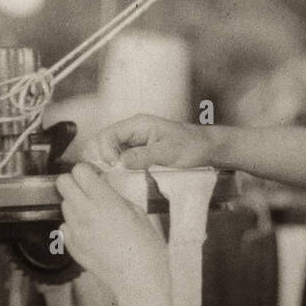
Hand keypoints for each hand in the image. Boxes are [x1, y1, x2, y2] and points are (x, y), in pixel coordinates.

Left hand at [56, 161, 168, 299]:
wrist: (139, 280)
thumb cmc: (146, 248)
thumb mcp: (138, 213)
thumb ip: (116, 197)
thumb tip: (104, 189)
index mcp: (104, 201)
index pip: (79, 170)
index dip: (87, 171)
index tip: (95, 177)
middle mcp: (85, 213)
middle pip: (62, 183)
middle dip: (74, 183)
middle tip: (88, 191)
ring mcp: (75, 231)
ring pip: (63, 205)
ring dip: (75, 205)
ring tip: (93, 215)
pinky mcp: (71, 246)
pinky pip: (64, 227)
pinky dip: (73, 226)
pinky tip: (89, 233)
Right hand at [81, 114, 215, 170]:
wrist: (206, 148)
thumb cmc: (191, 146)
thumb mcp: (168, 152)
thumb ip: (144, 156)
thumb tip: (121, 162)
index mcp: (137, 125)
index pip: (108, 134)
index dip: (104, 151)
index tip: (114, 167)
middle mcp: (131, 132)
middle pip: (102, 142)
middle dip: (99, 158)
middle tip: (107, 175)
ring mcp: (133, 144)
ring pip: (108, 152)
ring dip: (106, 166)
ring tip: (111, 179)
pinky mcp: (137, 155)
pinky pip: (119, 161)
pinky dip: (115, 170)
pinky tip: (119, 180)